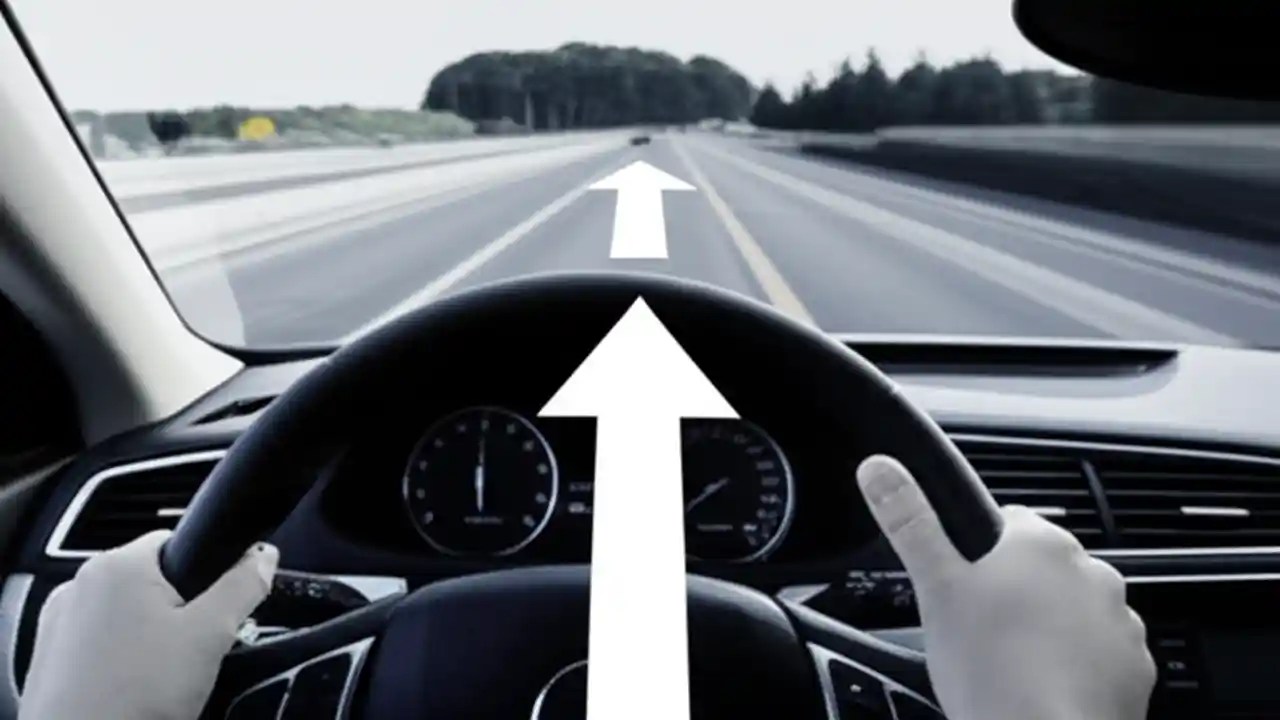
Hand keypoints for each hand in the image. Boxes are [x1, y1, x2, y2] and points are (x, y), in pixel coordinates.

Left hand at [20, 531, 277, 719]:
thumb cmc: (137, 695)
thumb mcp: (209, 636)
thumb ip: (242, 588)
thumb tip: (263, 556)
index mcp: (118, 565)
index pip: (177, 541)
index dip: (207, 574)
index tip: (214, 613)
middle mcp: (80, 583)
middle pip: (152, 580)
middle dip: (178, 611)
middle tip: (192, 652)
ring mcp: (59, 621)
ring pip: (126, 613)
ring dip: (149, 635)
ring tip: (160, 677)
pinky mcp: (50, 655)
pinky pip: (100, 641)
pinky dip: (121, 657)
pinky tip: (132, 687)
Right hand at [856, 455, 1155, 719]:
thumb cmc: (990, 668)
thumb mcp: (935, 588)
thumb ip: (910, 521)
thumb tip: (880, 466)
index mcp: (1042, 543)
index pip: (1007, 525)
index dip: (977, 557)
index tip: (963, 589)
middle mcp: (1093, 572)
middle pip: (1041, 570)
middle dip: (1014, 594)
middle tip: (979, 631)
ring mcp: (1121, 621)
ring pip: (1072, 612)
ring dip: (1049, 628)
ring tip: (1012, 665)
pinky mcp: (1135, 666)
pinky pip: (1101, 654)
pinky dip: (1078, 666)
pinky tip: (1045, 687)